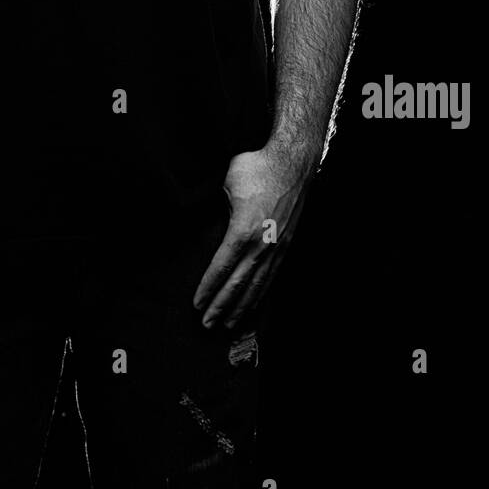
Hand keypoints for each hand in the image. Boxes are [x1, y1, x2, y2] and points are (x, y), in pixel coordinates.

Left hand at [192, 145, 312, 330]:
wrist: (292, 163)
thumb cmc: (256, 167)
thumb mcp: (227, 183)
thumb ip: (219, 209)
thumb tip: (212, 224)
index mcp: (242, 230)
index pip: (221, 267)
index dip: (208, 288)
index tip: (197, 304)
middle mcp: (261, 244)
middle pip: (238, 284)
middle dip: (221, 306)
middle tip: (207, 325)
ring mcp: (276, 247)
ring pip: (257, 285)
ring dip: (241, 307)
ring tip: (228, 325)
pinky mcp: (285, 245)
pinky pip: (271, 276)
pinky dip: (260, 294)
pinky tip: (253, 304)